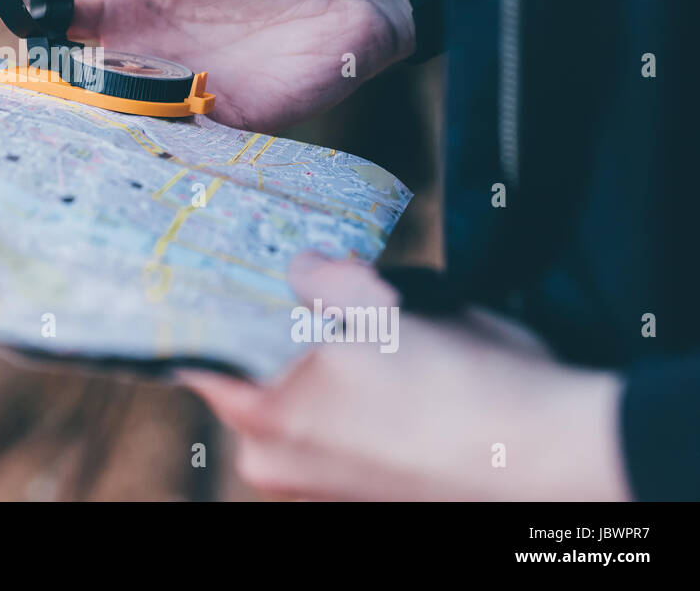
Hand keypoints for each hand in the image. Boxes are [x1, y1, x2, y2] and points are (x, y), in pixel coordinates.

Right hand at [43, 0, 415, 130]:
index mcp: (135, 11)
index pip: (67, 22)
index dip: (32, 18)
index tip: (1, 8)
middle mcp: (150, 56)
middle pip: (82, 78)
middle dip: (46, 81)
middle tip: (10, 80)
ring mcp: (181, 92)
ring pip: (117, 112)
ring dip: (86, 115)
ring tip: (48, 113)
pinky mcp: (219, 124)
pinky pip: (170, 138)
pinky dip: (142, 141)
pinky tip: (116, 139)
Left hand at [181, 255, 630, 499]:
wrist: (556, 457)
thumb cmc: (464, 393)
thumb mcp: (385, 311)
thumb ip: (326, 281)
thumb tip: (307, 267)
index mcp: (266, 423)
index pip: (199, 356)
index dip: (205, 308)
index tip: (209, 272)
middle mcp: (279, 464)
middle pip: (253, 372)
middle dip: (279, 325)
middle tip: (312, 283)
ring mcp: (320, 484)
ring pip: (301, 395)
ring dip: (325, 356)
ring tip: (377, 325)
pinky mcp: (362, 488)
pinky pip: (338, 423)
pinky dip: (355, 391)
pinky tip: (399, 365)